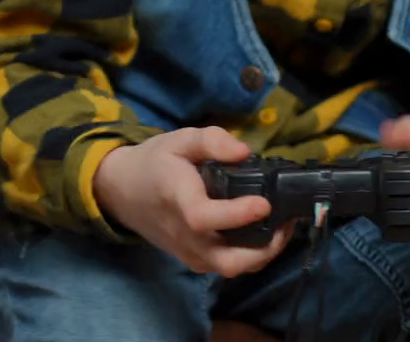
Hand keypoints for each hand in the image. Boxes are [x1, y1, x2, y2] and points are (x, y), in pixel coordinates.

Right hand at [92, 126, 295, 276]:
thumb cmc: (154, 163)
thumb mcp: (179, 140)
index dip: (238, 214)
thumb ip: (212, 141)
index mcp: (179, 203)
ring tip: (282, 229)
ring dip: (261, 255)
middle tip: (287, 223)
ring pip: (230, 269)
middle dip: (264, 249)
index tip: (264, 203)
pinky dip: (248, 258)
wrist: (122, 190)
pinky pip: (224, 267)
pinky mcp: (192, 258)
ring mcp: (189, 252)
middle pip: (227, 261)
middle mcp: (185, 236)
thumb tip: (244, 151)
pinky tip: (263, 235)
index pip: (206, 218)